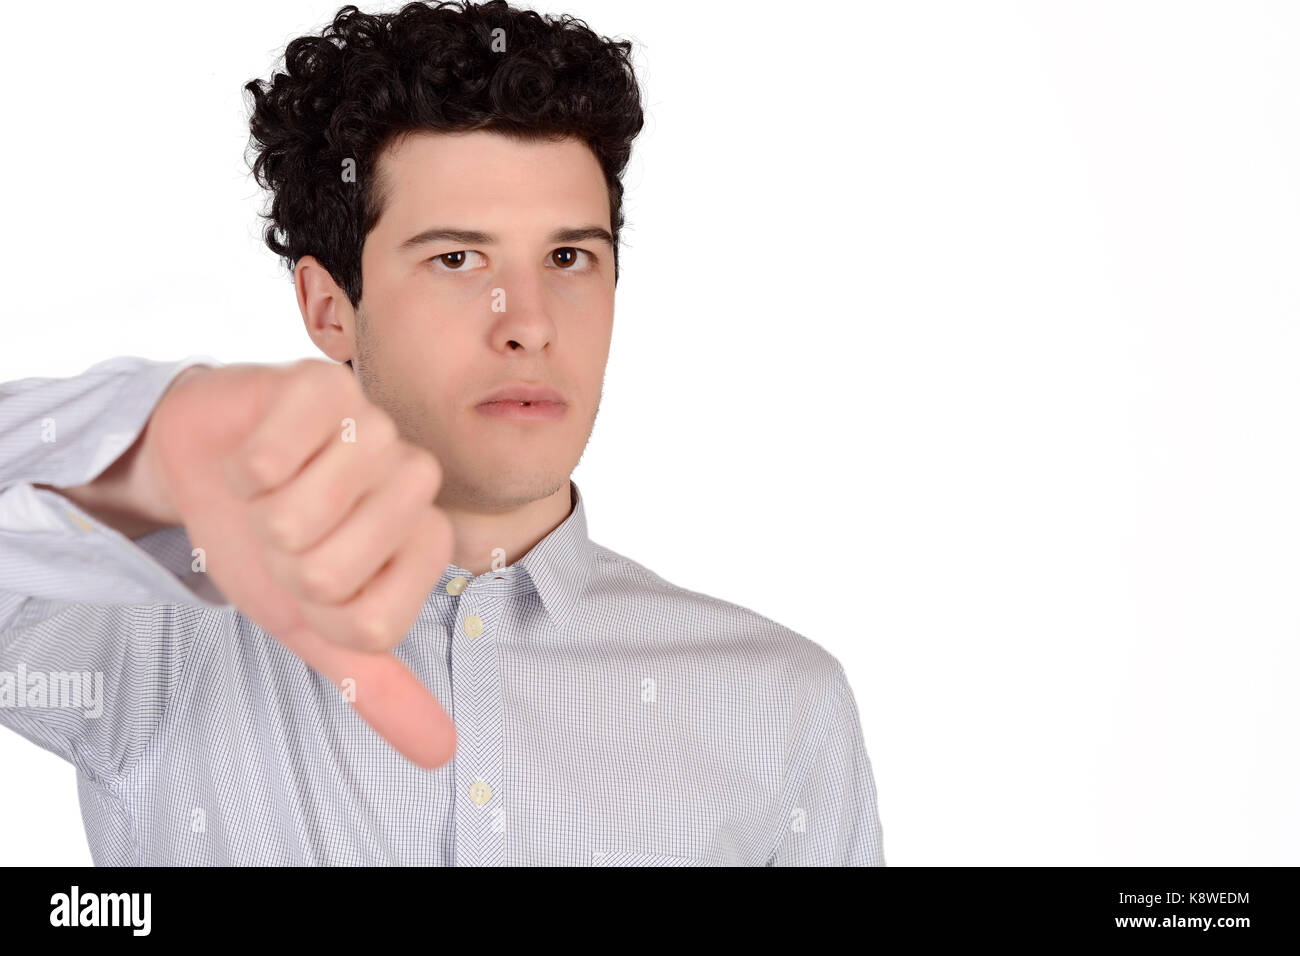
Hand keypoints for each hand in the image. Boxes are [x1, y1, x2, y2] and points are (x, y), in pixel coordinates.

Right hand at [144, 359, 456, 768]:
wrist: (206, 465)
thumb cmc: (266, 542)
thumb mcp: (316, 627)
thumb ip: (377, 686)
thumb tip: (442, 752)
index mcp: (420, 542)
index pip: (377, 622)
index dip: (320, 612)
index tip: (310, 578)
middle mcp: (411, 480)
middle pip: (336, 571)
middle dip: (284, 564)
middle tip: (283, 529)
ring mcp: (372, 424)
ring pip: (302, 515)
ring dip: (261, 514)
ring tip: (269, 488)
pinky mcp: (322, 381)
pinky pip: (278, 453)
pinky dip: (245, 467)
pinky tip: (256, 451)